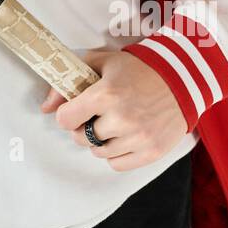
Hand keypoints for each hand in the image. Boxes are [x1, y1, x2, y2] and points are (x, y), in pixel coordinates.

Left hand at [40, 49, 188, 171]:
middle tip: (96, 115)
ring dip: (100, 141)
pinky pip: (117, 164)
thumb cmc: (138, 68)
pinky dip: (116, 154)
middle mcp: (121, 119)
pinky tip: (124, 136)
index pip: (65, 119)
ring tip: (113, 124)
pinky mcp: (152, 152)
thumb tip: (45, 107)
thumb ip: (70, 80)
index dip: (67, 114)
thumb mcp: (102, 62)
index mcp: (105, 94)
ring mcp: (138, 138)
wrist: (182, 78)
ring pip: (98, 153)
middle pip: (81, 138)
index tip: (74, 110)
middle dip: (83, 127)